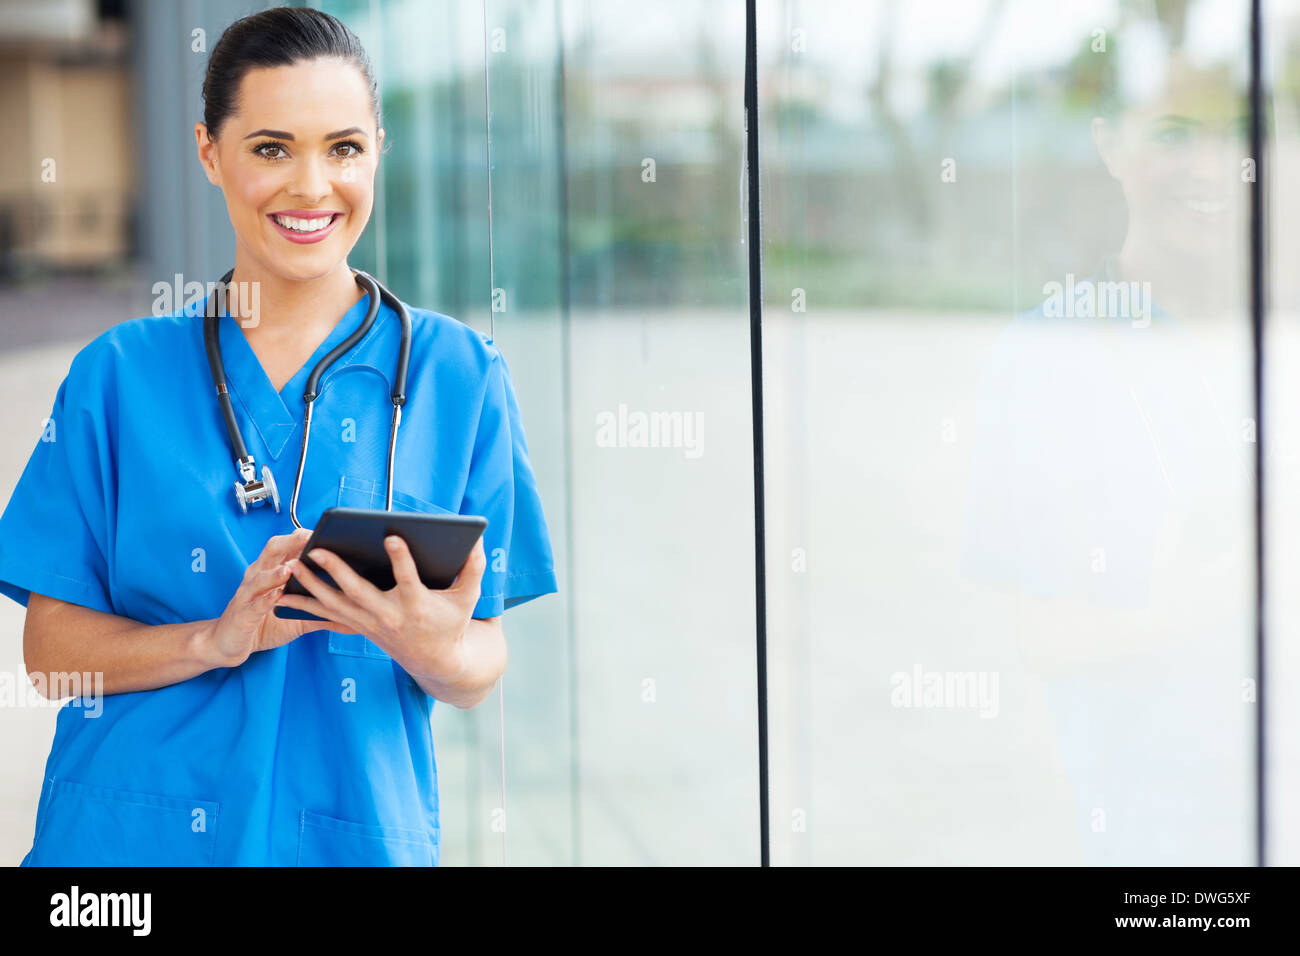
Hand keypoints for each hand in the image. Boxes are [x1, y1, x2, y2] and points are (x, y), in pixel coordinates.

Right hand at [205, 528, 353, 667]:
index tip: (326, 530)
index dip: (304, 536)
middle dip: (291, 542)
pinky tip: (277, 596)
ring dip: (277, 571)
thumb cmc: (264, 624)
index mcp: (272, 571)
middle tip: (310, 537)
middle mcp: (259, 576)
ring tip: (292, 567)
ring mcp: (248, 593)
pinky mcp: (242, 613)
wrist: (228, 643)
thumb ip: (322, 612)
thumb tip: (354, 617)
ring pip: (260, 575)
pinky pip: (254, 603)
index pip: (288, 546)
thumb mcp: (297, 617)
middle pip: (273, 551)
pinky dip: (265, 599)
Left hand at [274, 535, 486, 682]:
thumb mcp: (469, 597)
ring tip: (293, 566)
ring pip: (335, 604)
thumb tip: (478, 540)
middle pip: (358, 592)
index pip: (408, 579)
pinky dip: (305, 606)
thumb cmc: (452, 622)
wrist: (435, 661)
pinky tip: (284, 595)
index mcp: (416, 605)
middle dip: (337, 571)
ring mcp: (370, 623)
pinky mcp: (358, 626)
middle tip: (319, 550)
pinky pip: (327, 616)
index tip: (392, 536)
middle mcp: (389, 615)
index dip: (401, 558)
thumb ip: (474, 568)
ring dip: (312, 586)